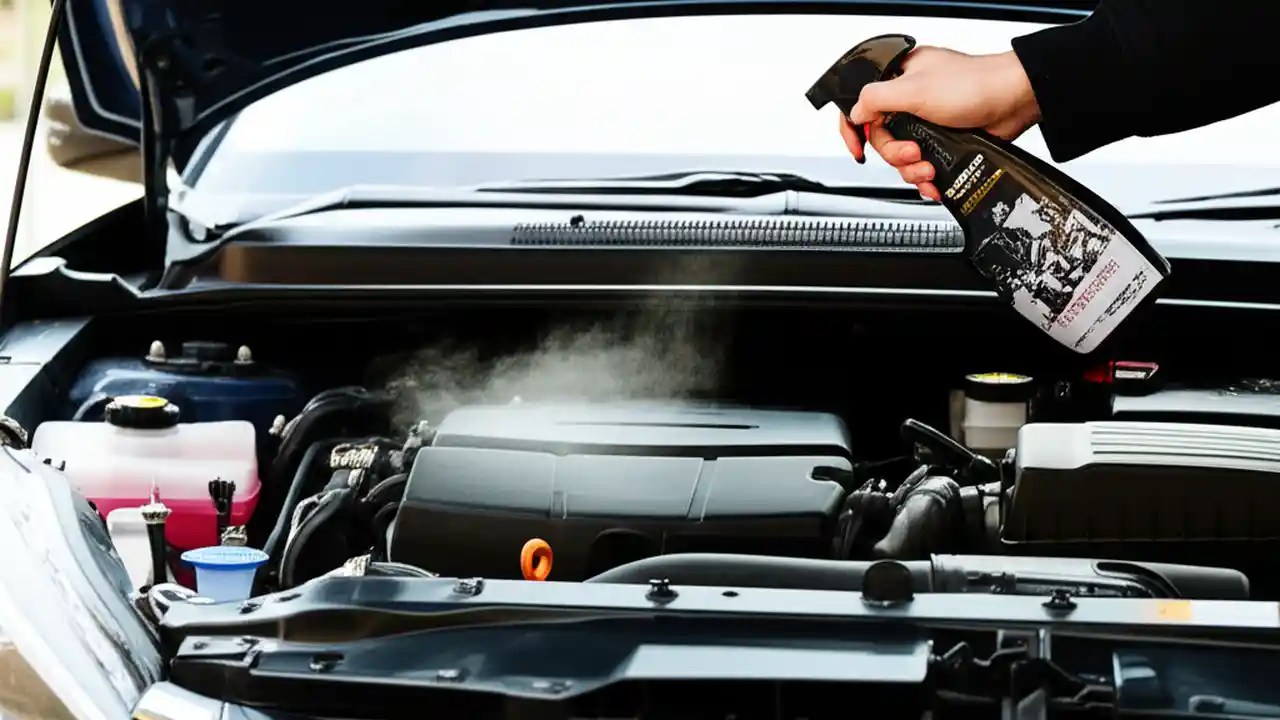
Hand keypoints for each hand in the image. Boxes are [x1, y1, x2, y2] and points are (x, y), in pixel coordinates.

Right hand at [839, 47, 1041, 200]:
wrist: (1014, 102)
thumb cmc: (975, 85)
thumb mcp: (914, 90)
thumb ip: (876, 100)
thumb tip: (855, 114)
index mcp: (898, 80)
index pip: (861, 105)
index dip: (853, 129)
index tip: (858, 150)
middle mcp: (909, 101)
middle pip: (882, 139)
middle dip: (896, 154)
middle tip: (914, 153)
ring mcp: (926, 122)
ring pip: (902, 157)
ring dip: (913, 169)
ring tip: (929, 168)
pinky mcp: (942, 140)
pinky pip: (922, 165)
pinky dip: (927, 178)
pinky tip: (935, 181)